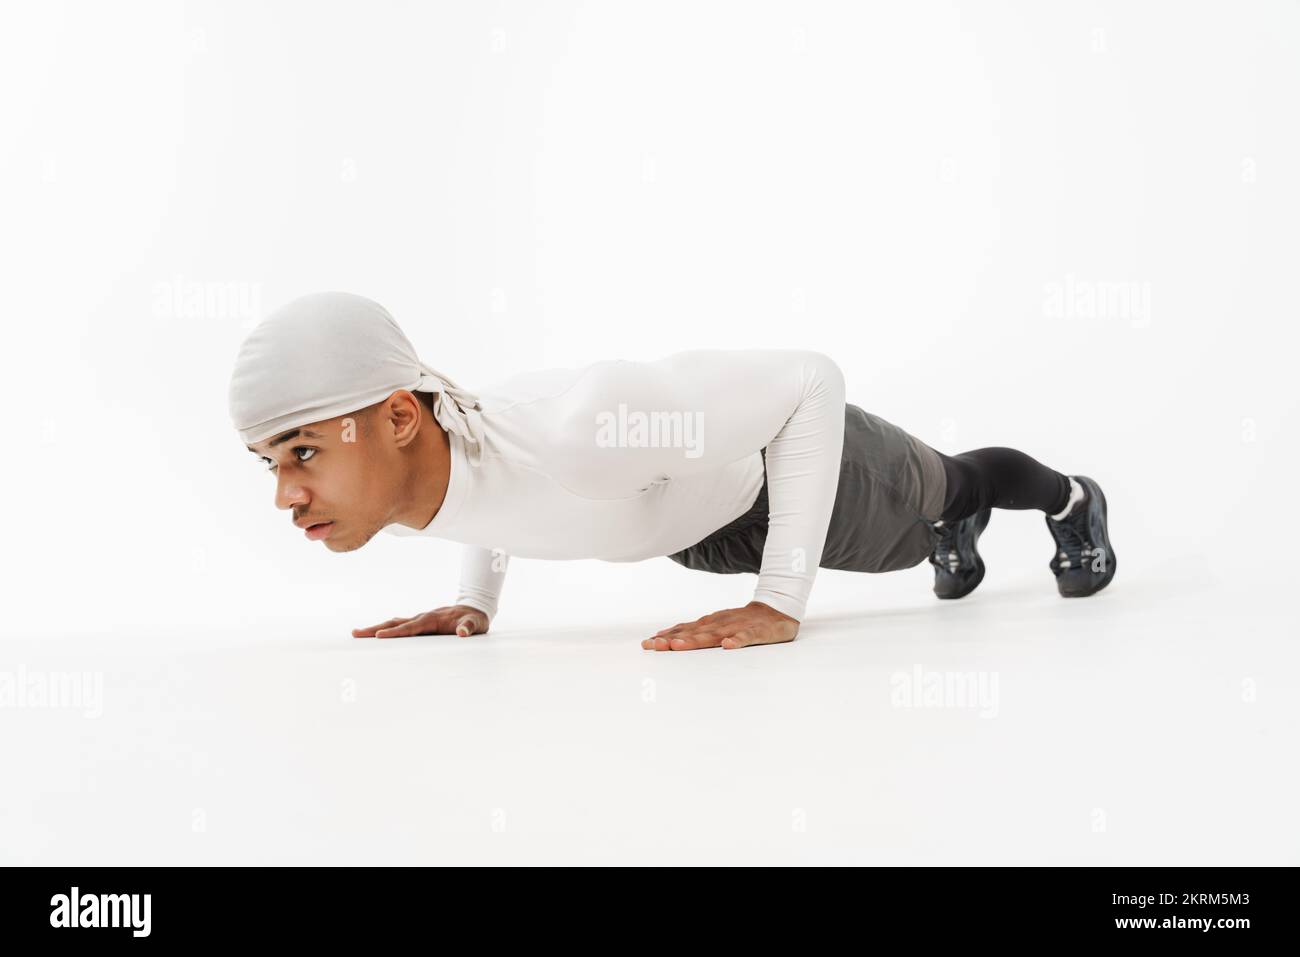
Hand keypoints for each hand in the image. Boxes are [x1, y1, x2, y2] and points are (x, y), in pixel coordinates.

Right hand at [351, 604, 489, 638]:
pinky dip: (386, 629)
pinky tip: (375, 634)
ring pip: (394, 622)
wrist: (475, 607)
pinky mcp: (420, 623)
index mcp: (432, 619)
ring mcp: (420, 619)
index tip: (379, 636)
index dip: (395, 632)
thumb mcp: (475, 624)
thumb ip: (469, 628)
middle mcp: (422, 617)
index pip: (410, 627)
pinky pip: (400, 625)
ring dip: (376, 628)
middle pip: (395, 622)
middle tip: (356, 634)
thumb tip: (463, 633)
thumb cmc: (474, 619)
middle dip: (375, 628)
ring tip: (357, 633)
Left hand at [641, 601, 799, 650]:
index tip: (648, 644)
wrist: (777, 610)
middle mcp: (720, 624)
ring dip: (696, 640)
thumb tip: (669, 640)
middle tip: (655, 646)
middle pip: (694, 633)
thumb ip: (696, 632)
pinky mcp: (756, 632)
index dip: (666, 637)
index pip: (685, 630)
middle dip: (673, 640)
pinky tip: (728, 645)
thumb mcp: (718, 626)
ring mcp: (737, 627)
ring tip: (679, 646)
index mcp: (710, 624)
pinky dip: (737, 641)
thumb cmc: (743, 622)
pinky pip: (747, 637)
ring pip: (715, 634)